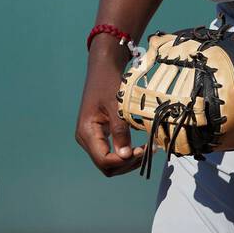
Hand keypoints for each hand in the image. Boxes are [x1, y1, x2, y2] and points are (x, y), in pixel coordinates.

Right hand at [75, 39, 142, 176]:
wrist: (103, 67)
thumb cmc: (109, 82)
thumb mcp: (116, 105)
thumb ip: (119, 130)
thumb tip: (125, 155)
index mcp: (86, 131)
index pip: (104, 160)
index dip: (123, 161)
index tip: (142, 150)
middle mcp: (86, 138)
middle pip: (106, 165)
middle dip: (127, 163)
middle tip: (147, 151)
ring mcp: (92, 137)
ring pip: (109, 161)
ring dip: (128, 160)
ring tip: (147, 149)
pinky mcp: (99, 134)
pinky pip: (112, 151)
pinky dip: (126, 153)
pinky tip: (140, 146)